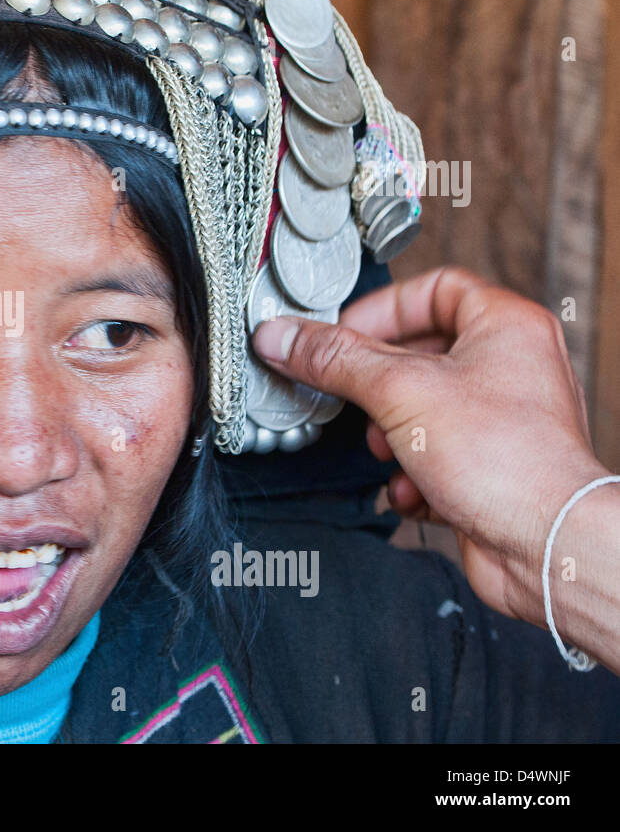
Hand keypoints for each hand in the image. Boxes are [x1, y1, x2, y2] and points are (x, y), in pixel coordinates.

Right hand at [251, 266, 610, 626]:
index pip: (434, 288)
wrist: (546, 544)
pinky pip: (432, 455)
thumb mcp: (399, 391)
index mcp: (507, 326)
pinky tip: (412, 489)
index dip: (382, 308)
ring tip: (386, 447)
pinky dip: (412, 473)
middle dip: (378, 385)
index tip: (342, 334)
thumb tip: (285, 336)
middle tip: (349, 394)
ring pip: (420, 409)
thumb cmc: (509, 461)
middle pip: (420, 353)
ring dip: (390, 434)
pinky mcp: (489, 467)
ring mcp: (502, 419)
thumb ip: (334, 359)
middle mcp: (511, 367)